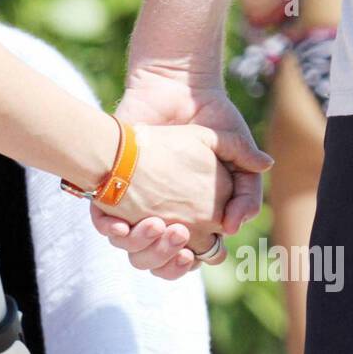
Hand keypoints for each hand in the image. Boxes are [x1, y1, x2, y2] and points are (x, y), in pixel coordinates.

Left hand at [91, 121, 233, 279]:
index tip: (196, 252)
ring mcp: (135, 209)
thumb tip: (240, 222)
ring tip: (157, 225)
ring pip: (133, 252)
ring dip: (145, 247)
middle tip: (179, 236)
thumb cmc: (209, 120)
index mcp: (192, 214)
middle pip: (159, 262)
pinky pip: (106, 227)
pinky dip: (113, 231)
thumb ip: (247, 184)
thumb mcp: (235, 150)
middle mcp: (162, 217)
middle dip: (167, 259)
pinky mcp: (109, 196)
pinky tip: (122, 224)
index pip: (189, 256)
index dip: (193, 259)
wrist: (174, 91)